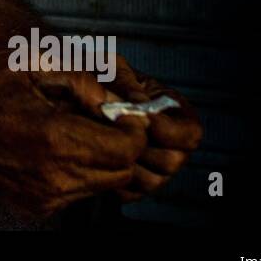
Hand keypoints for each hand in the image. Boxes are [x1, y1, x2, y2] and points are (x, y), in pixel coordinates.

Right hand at [0, 50, 148, 219]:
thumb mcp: (30, 63)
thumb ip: (81, 78)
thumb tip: (114, 99)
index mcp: (54, 136)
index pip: (128, 147)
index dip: (134, 127)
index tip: (121, 112)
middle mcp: (54, 174)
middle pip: (122, 171)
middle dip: (123, 145)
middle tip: (104, 121)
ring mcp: (45, 196)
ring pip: (103, 185)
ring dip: (102, 160)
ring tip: (77, 132)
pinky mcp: (36, 207)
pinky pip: (78, 194)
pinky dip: (79, 173)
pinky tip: (57, 149)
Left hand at [101, 55, 203, 202]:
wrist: (69, 99)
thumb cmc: (94, 77)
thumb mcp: (108, 67)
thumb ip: (123, 80)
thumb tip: (137, 101)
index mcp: (171, 111)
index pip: (191, 132)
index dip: (170, 131)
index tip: (145, 120)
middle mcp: (168, 143)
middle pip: (173, 161)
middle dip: (143, 148)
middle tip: (117, 132)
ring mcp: (151, 165)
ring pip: (153, 181)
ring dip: (126, 162)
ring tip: (104, 141)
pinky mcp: (132, 184)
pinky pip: (130, 193)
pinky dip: (113, 179)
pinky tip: (98, 158)